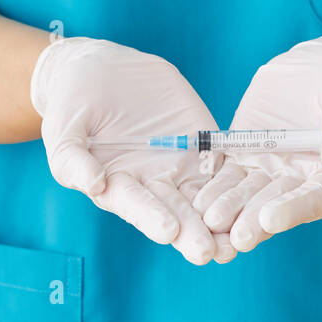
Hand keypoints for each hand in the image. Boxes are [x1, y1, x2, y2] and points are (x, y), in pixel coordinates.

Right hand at [30, 36, 233, 264]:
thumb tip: (93, 184)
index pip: (138, 206)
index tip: (169, 232)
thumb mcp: (63, 129)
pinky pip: (226, 163)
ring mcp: (181, 164)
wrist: (100, 69)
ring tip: (241, 238)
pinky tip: (258, 195)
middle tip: (212, 252)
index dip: (153, 218)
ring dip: (225, 218)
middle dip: (195, 233)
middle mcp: (154, 183)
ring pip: (207, 197)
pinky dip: (241, 180)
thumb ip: (72, 159)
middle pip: (178, 212)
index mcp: (119, 186)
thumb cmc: (73, 104)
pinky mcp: (203, 143)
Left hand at [193, 29, 321, 252]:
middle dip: (253, 219)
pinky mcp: (245, 146)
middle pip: (272, 203)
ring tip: (209, 218)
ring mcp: (268, 164)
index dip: (291, 210)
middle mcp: (296, 181)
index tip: (270, 219)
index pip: (310, 201)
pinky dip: (213, 180)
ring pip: (245, 190)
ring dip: (228, 205)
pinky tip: (196, 193)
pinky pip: (226, 166)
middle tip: (234, 236)